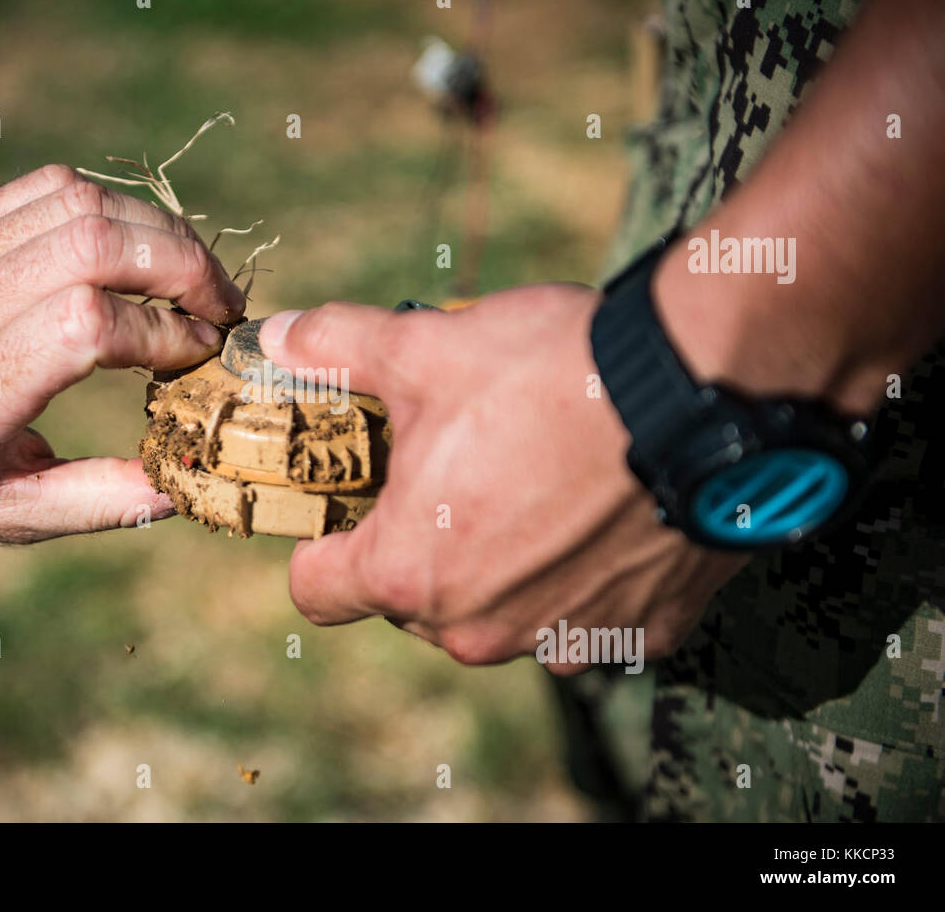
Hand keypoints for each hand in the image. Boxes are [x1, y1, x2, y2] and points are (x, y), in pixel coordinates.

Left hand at [0, 164, 244, 543]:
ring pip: (77, 200)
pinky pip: (47, 189)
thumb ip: (99, 501)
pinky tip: (134, 250)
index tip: (197, 361)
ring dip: (155, 229)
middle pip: (94, 242)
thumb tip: (185, 482)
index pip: (91, 322)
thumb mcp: (5, 519)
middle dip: (183, 265)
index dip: (165, 334)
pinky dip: (108, 208)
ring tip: (192, 276)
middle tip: (222, 307)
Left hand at [258, 286, 743, 671]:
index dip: (320, 544)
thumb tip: (278, 339)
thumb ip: (336, 349)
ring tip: (531, 482)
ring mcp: (563, 640)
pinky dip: (581, 576)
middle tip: (451, 471)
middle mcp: (479, 630)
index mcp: (409, 574)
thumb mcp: (425, 348)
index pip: (316, 592)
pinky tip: (601, 511)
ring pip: (495, 612)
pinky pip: (584, 616)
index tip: (349, 501)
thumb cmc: (550, 376)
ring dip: (499, 565)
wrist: (700, 391)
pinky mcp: (642, 633)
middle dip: (418, 544)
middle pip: (410, 602)